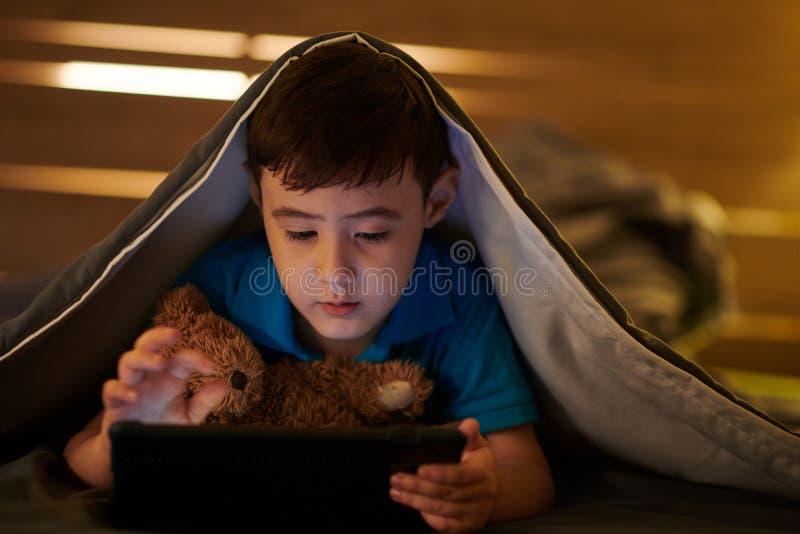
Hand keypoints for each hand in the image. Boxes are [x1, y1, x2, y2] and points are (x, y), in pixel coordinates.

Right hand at [98, 326, 229, 453]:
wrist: (138, 451)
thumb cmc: (162, 426)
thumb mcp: (189, 416)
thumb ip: (204, 401)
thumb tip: (225, 383)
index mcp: (168, 376)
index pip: (181, 358)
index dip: (197, 358)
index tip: (212, 367)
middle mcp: (149, 377)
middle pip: (148, 345)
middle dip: (159, 335)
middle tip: (175, 334)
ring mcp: (130, 387)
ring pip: (128, 361)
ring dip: (142, 358)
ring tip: (159, 363)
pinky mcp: (114, 404)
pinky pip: (110, 390)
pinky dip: (120, 389)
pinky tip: (133, 396)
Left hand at [389, 418, 497, 532]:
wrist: (491, 492)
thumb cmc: (477, 464)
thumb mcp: (476, 446)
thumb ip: (469, 435)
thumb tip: (468, 424)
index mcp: (483, 472)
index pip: (462, 474)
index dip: (441, 473)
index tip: (420, 468)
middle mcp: (481, 495)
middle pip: (446, 493)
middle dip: (418, 486)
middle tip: (396, 478)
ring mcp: (473, 513)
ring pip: (441, 509)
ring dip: (414, 500)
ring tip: (396, 490)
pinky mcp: (464, 527)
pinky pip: (442, 524)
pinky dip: (425, 515)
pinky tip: (411, 503)